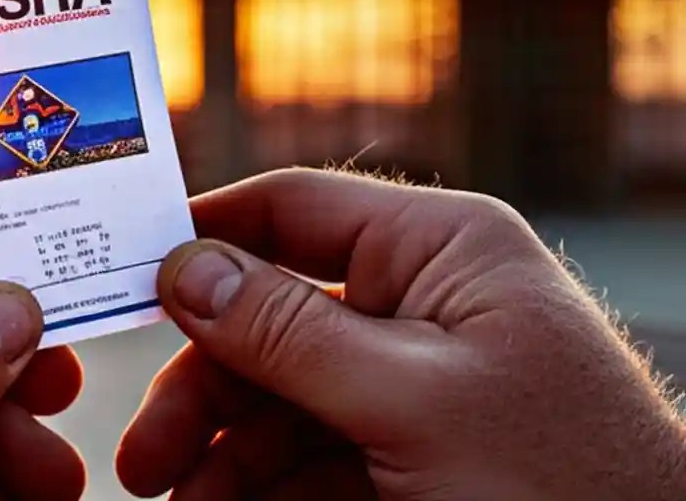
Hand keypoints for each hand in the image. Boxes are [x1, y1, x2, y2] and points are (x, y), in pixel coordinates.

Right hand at [117, 169, 685, 499]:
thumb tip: (186, 267)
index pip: (290, 211)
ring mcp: (411, 383)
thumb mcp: (412, 402)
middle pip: (266, 320)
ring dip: (220, 451)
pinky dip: (260, 485)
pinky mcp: (408, 452)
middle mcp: (418, 303)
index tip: (119, 279)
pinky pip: (307, 453)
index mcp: (438, 249)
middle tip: (145, 454)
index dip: (201, 240)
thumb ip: (289, 333)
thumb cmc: (567, 486)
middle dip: (201, 387)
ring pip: (276, 397)